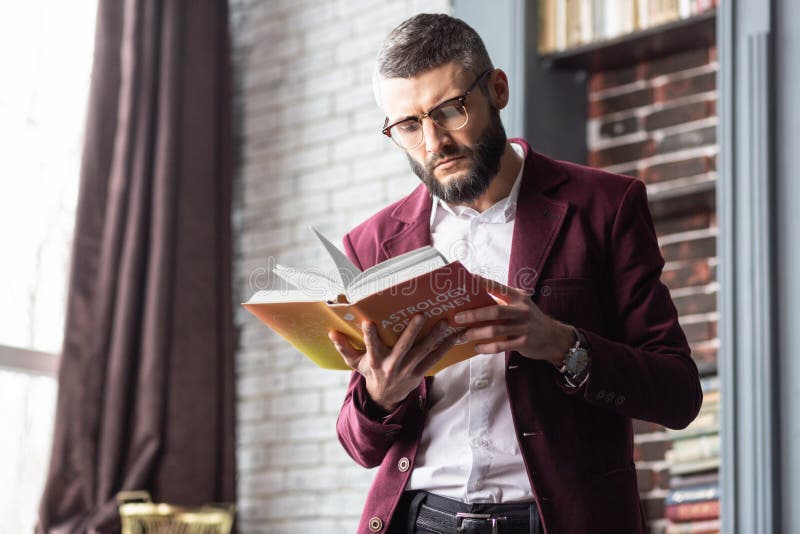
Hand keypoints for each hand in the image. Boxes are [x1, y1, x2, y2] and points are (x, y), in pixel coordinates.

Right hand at [328, 315, 456, 411]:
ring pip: (423, 351)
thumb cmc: (370, 372)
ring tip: (444, 322)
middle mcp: (392, 365)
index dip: (369, 336)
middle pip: (403, 346)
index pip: (370, 346)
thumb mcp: (355, 362)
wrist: (385, 397)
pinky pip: (435, 359)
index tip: (368, 322)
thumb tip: (331, 332)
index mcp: (375, 360)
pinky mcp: (420, 373)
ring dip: (435, 336)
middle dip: (412, 331)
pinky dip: (445, 347)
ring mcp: (408, 369)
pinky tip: (454, 336)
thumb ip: (344, 347)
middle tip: (420, 315)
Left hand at [453, 275, 575, 366]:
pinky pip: (500, 346)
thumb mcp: (521, 305)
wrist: (554, 337)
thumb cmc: (530, 319)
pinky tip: (476, 347)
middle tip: (458, 317)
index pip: (498, 287)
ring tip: (462, 335)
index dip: (482, 283)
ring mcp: (523, 327)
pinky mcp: (523, 342)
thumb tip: (475, 301)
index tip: (467, 279)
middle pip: (494, 310)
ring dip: (476, 333)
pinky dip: (486, 348)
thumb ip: (504, 302)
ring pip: (495, 330)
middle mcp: (522, 310)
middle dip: (474, 314)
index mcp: (519, 297)